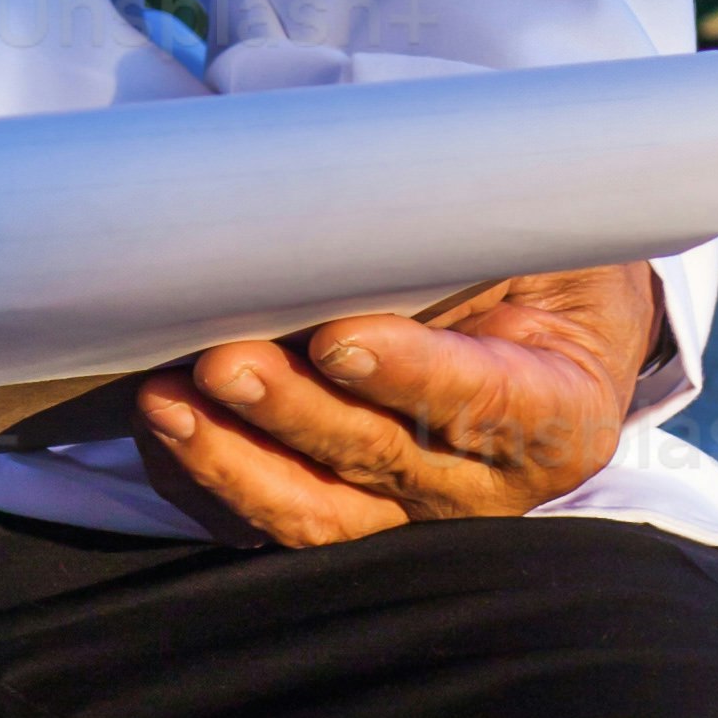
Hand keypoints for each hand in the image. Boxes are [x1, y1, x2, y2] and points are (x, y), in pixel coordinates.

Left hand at [132, 261, 658, 548]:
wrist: (546, 319)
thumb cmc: (540, 265)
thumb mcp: (541, 236)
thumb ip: (481, 235)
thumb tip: (374, 204)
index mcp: (557, 412)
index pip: (484, 406)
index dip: (411, 378)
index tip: (338, 339)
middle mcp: (484, 480)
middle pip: (380, 460)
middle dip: (295, 413)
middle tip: (226, 363)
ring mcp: (409, 507)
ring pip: (317, 510)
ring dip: (233, 460)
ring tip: (167, 404)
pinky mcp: (347, 509)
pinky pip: (267, 514)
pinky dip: (205, 477)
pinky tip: (160, 430)